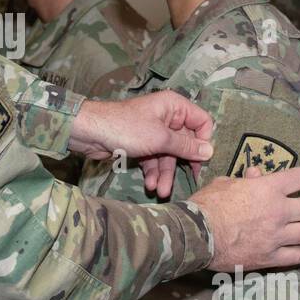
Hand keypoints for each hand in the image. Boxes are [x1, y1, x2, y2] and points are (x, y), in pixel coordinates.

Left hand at [70, 92, 213, 198]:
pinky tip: (150, 185)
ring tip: (160, 192)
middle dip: (182, 164)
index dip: (203, 140)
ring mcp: (154, 132)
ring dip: (165, 174)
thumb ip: (186, 146)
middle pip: (185, 143)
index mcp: (175, 106)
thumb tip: (210, 151)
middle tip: (188, 183)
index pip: (202, 121)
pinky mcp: (142, 144)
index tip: (201, 160)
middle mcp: (167, 117)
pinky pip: (154, 159)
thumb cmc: (127, 128)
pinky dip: (153, 172)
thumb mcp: (160, 139)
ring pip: (168, 155)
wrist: (89, 133)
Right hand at [191, 165, 299, 270]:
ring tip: (297, 229)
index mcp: (269, 188)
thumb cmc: (206, 205)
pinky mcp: (270, 258)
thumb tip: (256, 174)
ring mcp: (277, 236)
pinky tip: (287, 248)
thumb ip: (244, 179)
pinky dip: (294, 251)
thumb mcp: (223, 183)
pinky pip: (296, 256)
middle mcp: (279, 211)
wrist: (196, 234)